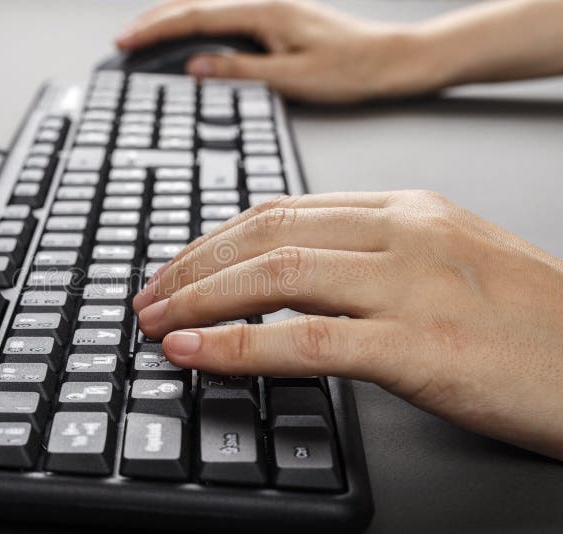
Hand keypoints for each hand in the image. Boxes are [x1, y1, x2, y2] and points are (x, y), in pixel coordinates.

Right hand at [117, 0, 432, 102]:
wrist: (389, 61)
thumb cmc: (350, 70)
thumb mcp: (291, 78)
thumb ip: (240, 72)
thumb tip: (196, 67)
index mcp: (263, 13)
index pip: (195, 18)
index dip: (156, 30)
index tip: (127, 41)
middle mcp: (264, 4)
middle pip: (195, 4)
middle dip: (155, 20)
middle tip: (125, 39)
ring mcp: (270, 10)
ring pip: (208, 9)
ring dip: (173, 20)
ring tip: (146, 36)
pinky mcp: (276, 21)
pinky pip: (225, 19)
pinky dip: (197, 26)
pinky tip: (190, 37)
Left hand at [133, 192, 562, 459]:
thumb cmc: (526, 321)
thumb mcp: (442, 261)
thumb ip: (367, 257)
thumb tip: (288, 275)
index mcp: (404, 212)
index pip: (282, 211)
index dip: (214, 240)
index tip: (176, 266)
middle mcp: (403, 235)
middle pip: (266, 236)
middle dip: (192, 267)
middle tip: (148, 296)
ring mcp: (410, 286)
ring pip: (276, 275)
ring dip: (199, 299)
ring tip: (155, 322)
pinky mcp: (417, 346)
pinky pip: (305, 339)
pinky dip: (237, 345)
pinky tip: (196, 353)